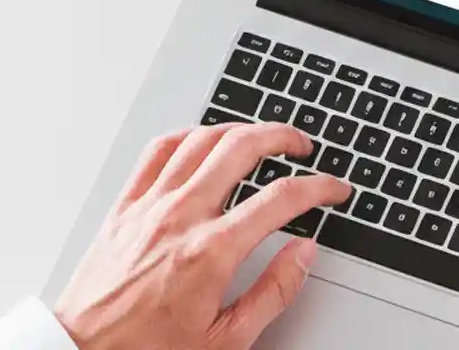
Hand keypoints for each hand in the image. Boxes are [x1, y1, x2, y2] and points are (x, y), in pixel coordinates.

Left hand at [53, 122, 349, 348]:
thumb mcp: (226, 340)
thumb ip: (273, 292)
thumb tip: (303, 254)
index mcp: (211, 252)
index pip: (281, 199)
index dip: (319, 188)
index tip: (333, 189)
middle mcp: (180, 218)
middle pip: (242, 148)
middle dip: (283, 137)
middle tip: (301, 147)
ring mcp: (149, 207)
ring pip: (202, 139)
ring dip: (240, 129)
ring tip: (261, 137)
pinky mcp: (125, 206)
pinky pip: (158, 150)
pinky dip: (188, 135)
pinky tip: (203, 140)